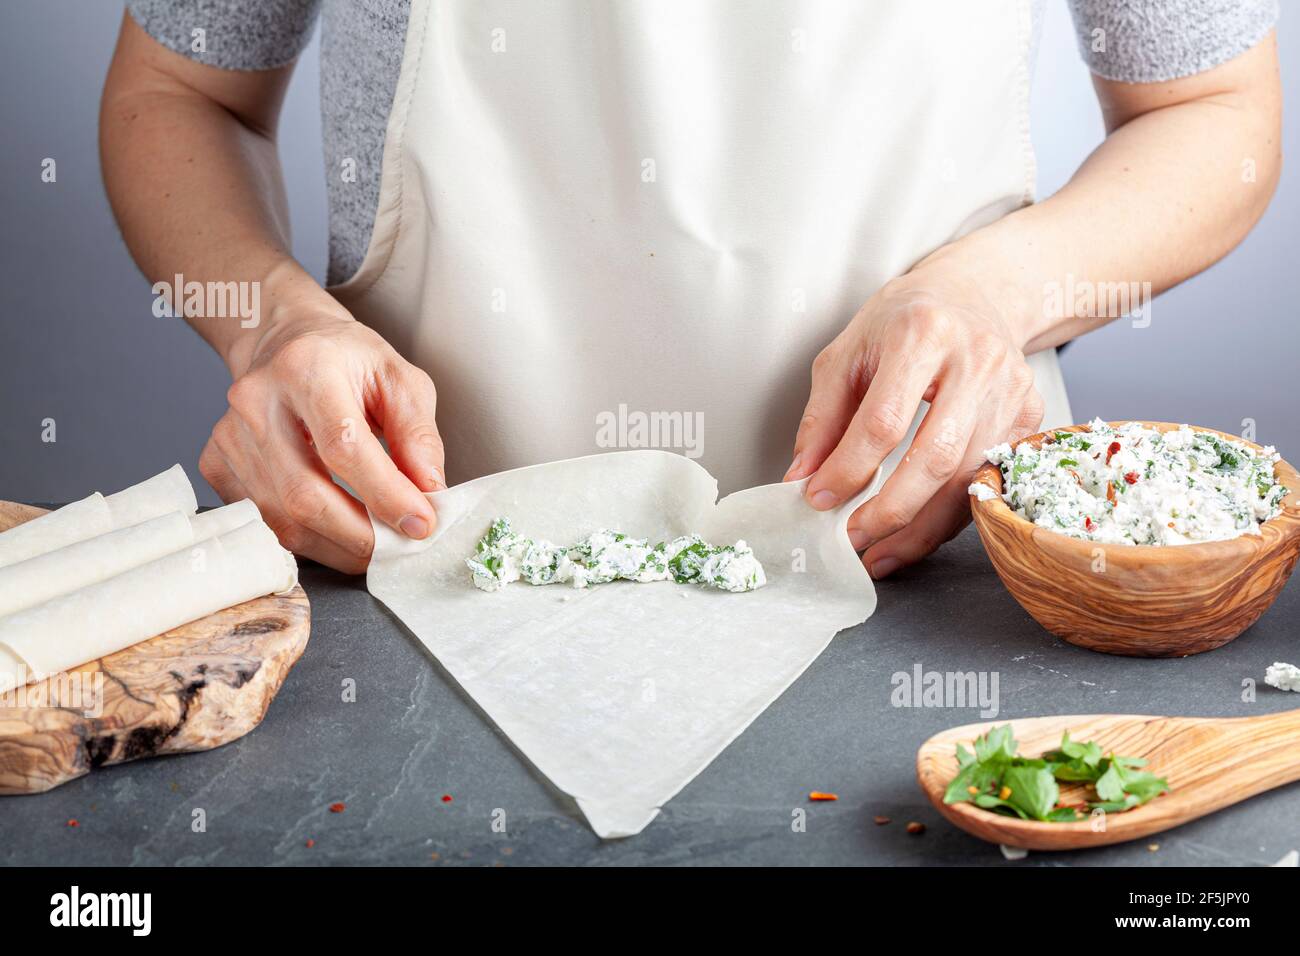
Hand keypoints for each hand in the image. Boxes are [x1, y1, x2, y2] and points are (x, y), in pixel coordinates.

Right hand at [200, 295, 443, 573]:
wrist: (286, 342)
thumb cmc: (349, 362)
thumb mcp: (400, 380)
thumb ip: (419, 436)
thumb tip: (430, 492)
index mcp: (306, 369)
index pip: (343, 447)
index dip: (385, 494)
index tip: (420, 524)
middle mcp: (257, 401)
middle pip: (305, 494)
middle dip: (361, 535)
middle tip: (400, 547)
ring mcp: (229, 435)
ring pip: (282, 519)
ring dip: (336, 546)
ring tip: (374, 545)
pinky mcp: (216, 462)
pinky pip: (263, 522)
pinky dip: (306, 538)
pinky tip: (335, 529)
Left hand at [784, 268, 1043, 577]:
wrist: (974, 294)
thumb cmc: (903, 322)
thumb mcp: (847, 353)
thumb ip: (822, 418)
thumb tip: (803, 478)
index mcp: (921, 334)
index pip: (884, 421)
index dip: (848, 469)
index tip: (818, 499)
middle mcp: (975, 361)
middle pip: (935, 457)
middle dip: (888, 511)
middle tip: (851, 540)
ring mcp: (1010, 390)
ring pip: (966, 480)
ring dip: (918, 529)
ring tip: (877, 552)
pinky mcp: (1029, 416)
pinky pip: (985, 481)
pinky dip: (947, 517)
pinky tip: (915, 533)